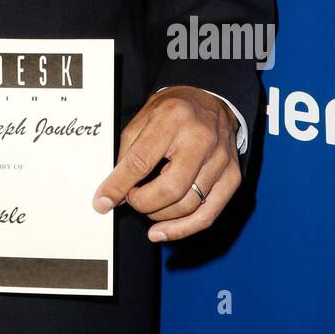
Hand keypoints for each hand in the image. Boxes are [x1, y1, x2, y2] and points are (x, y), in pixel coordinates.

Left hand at [91, 86, 240, 241]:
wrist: (211, 101)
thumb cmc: (175, 111)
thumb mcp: (143, 118)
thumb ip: (128, 152)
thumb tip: (113, 190)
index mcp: (173, 118)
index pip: (141, 161)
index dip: (119, 185)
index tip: (102, 201)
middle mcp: (201, 139)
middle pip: (169, 188)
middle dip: (142, 203)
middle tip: (130, 199)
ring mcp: (220, 160)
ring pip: (187, 205)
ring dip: (159, 215)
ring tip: (146, 207)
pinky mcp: (232, 177)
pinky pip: (207, 215)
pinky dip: (182, 229)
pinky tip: (162, 232)